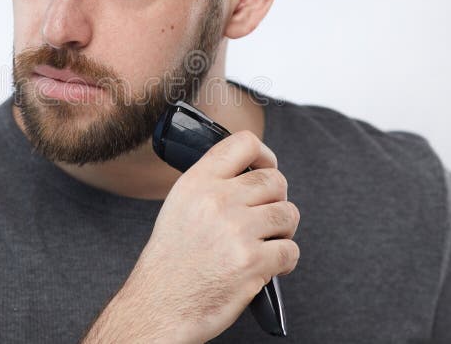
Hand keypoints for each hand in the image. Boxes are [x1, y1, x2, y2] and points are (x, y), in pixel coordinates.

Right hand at [83, 130, 299, 342]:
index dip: (264, 155)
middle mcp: (217, 200)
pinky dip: (285, 261)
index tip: (266, 168)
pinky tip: (266, 267)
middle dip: (277, 200)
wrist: (159, 306)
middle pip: (275, 180)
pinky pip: (291, 250)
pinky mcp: (252, 261)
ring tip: (266, 243)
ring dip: (283, 231)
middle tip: (265, 218)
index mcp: (197, 182)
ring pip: (288, 214)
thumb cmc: (170, 262)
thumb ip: (211, 186)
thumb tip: (251, 176)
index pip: (244, 143)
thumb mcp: (179, 206)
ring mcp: (237, 230)